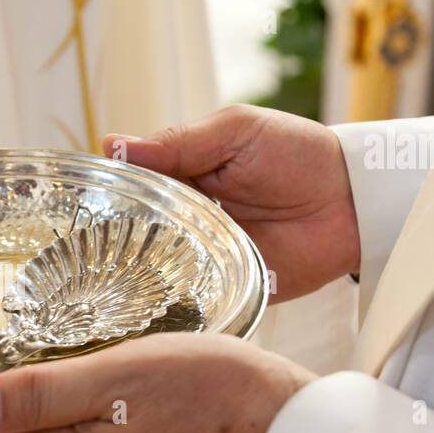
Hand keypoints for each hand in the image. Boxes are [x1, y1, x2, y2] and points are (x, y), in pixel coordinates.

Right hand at [105, 105, 358, 300]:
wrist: (354, 201)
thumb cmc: (298, 154)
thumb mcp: (235, 132)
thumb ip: (179, 142)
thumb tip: (113, 144)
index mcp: (181, 175)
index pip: (131, 187)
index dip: (105, 194)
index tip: (80, 202)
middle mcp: (185, 217)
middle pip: (134, 231)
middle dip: (113, 239)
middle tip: (90, 245)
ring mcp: (202, 254)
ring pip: (155, 267)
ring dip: (138, 271)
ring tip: (111, 275)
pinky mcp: (223, 286)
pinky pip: (190, 297)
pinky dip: (172, 298)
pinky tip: (149, 300)